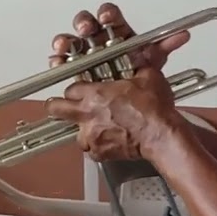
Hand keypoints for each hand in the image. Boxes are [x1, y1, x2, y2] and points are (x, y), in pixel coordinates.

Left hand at [45, 68, 179, 161]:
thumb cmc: (154, 108)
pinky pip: (91, 150)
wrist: (160, 134)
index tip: (80, 92)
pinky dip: (98, 146)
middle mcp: (86, 114)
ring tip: (98, 128)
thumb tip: (138, 62)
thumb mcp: (146, 77)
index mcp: (94, 94)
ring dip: (83, 130)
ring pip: (75, 133)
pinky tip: (110, 141)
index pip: (70, 89)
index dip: (75, 90)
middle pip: (56, 109)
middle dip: (58, 107)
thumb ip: (135, 70)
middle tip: (64, 108)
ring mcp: (90, 135)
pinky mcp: (98, 153)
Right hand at [48, 2, 188, 72]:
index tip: (106, 19)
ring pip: (70, 40)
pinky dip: (57, 61)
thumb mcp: (152, 61)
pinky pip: (61, 61)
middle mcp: (97, 39)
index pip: (109, 15)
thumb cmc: (137, 74)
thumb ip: (164, 47)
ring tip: (65, 46)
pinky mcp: (71, 69)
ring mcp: (82, 53)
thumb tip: (183, 35)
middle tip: (86, 31)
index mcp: (115, 31)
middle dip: (84, 24)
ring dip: (66, 40)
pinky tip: (57, 63)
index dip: (106, 15)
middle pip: (85, 23)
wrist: (130, 101)